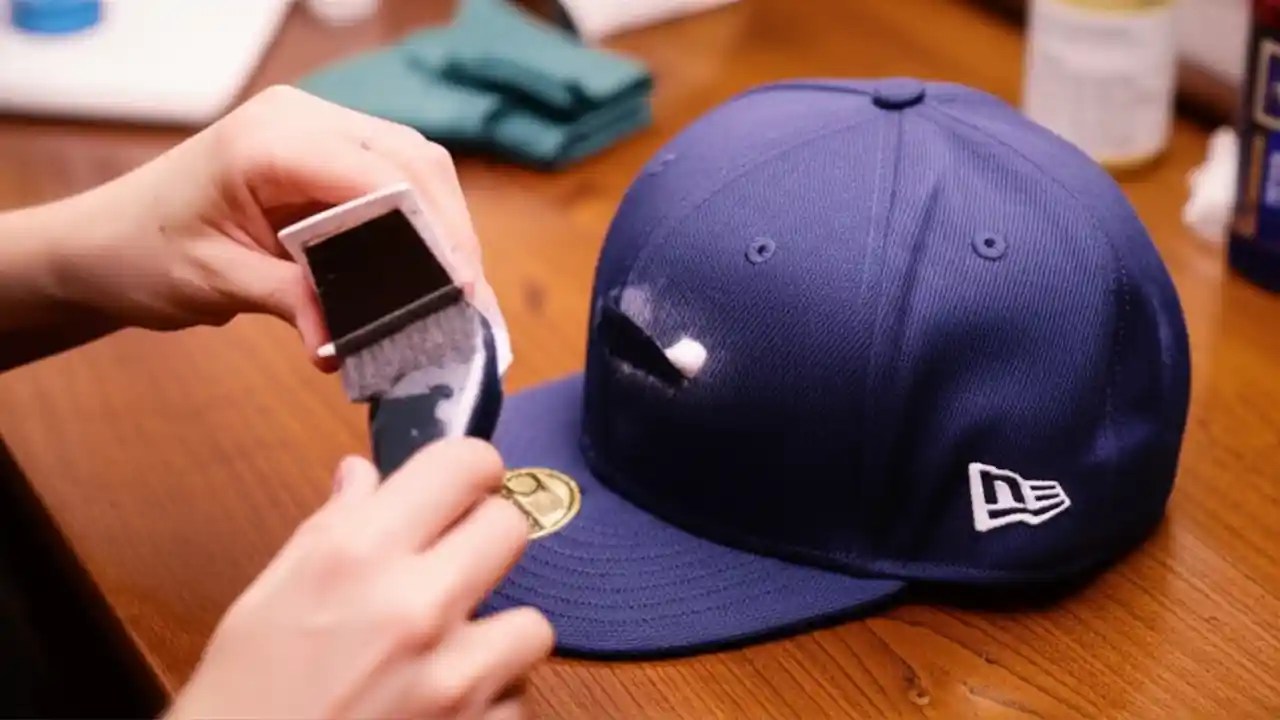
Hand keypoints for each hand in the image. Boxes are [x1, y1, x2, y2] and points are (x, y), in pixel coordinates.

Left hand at [21, 85, 494, 369]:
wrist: (101, 243)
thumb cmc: (143, 254)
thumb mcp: (217, 283)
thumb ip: (292, 302)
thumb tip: (345, 345)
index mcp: (270, 140)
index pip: (380, 174)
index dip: (431, 232)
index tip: (460, 290)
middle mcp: (301, 119)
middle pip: (412, 159)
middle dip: (450, 228)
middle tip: (470, 296)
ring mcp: (315, 131)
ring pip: (412, 165)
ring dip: (440, 224)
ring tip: (457, 287)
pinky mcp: (323, 156)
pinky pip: (390, 179)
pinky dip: (418, 222)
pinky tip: (428, 268)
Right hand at [166, 439, 552, 719]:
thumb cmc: (239, 708)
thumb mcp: (263, 604)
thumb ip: (328, 532)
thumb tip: (364, 478)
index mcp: (354, 556)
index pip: (466, 464)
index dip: (470, 472)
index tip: (463, 489)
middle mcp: (413, 605)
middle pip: (512, 528)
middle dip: (486, 544)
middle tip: (453, 569)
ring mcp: (454, 675)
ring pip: (532, 624)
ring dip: (497, 638)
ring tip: (447, 656)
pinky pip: (518, 697)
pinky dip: (490, 702)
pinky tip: (440, 709)